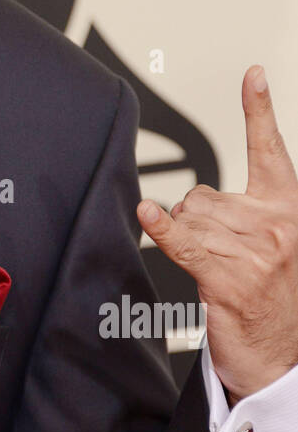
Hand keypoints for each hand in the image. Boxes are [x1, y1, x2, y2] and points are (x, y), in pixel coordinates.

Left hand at [137, 66, 297, 401]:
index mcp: (290, 209)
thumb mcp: (275, 245)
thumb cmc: (273, 300)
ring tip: (217, 272)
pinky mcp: (226, 276)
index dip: (259, 110)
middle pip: (204, 194)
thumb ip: (246, 213)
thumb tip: (193, 201)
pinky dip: (163, 228)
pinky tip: (148, 213)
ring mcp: (254, 251)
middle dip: (199, 221)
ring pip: (190, 217)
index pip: (271, 150)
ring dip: (190, 240)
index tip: (253, 74)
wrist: (282, 358)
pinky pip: (184, 241)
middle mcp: (276, 224)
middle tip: (222, 257)